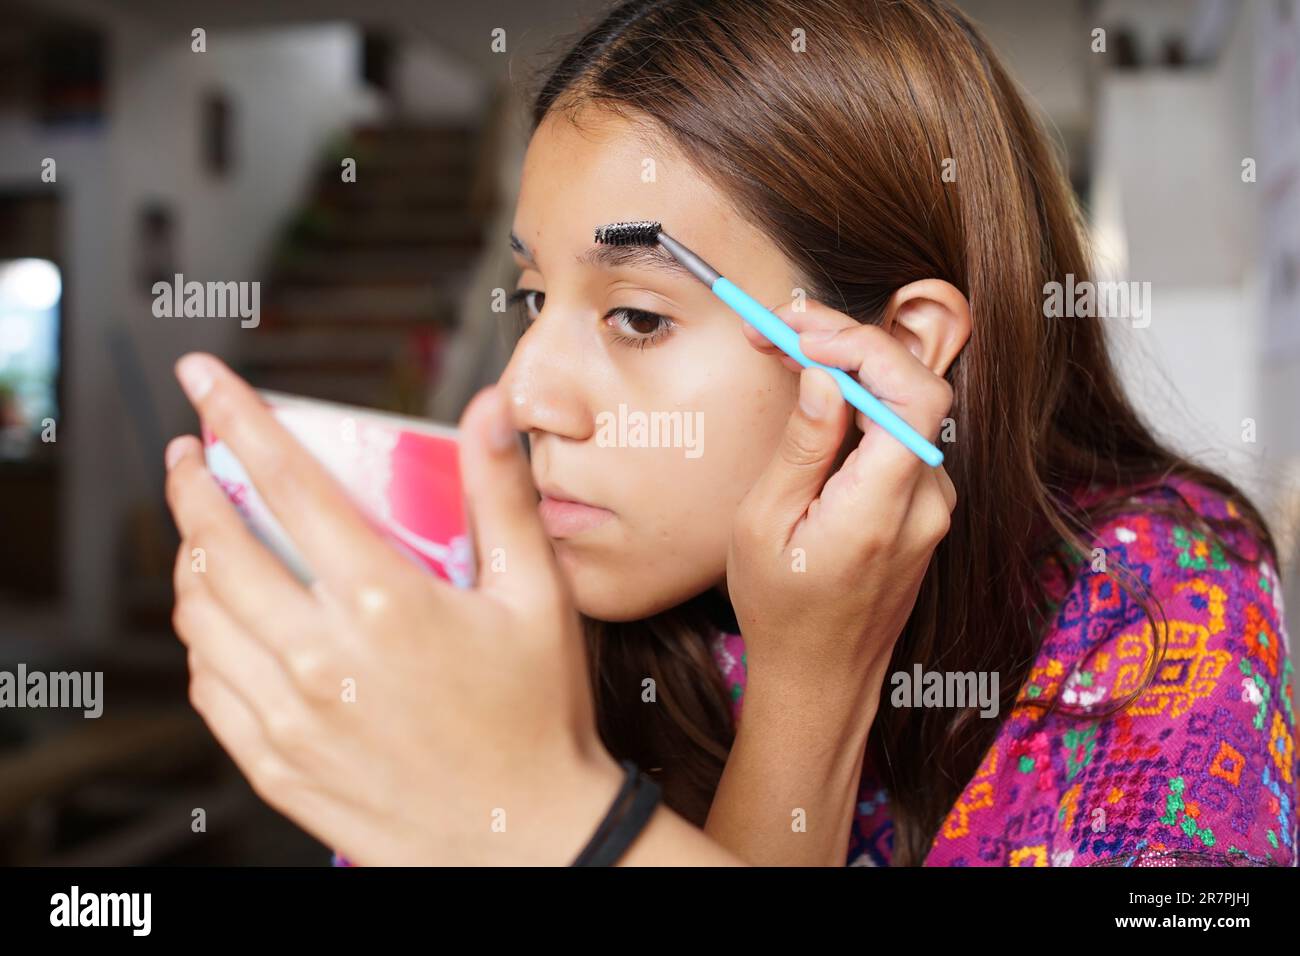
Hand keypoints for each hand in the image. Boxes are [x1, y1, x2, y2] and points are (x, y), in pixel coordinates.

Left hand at [163, 353, 621, 864]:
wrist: (522, 837)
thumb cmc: (536, 716)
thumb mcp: (537, 597)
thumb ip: (502, 496)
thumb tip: (489, 409)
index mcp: (384, 604)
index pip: (286, 486)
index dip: (236, 418)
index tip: (203, 380)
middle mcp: (321, 658)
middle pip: (217, 547)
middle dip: (189, 487)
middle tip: (187, 458)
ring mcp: (290, 717)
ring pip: (197, 618)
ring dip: (188, 561)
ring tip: (204, 537)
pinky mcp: (277, 763)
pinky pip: (208, 686)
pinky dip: (200, 639)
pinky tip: (221, 622)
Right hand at [726, 301, 956, 708]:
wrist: (821, 679)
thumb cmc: (781, 611)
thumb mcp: (764, 525)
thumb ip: (803, 445)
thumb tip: (824, 375)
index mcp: (884, 509)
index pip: (912, 395)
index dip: (863, 346)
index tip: (801, 332)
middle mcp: (926, 502)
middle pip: (912, 389)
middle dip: (849, 344)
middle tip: (781, 328)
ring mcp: (932, 506)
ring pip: (906, 407)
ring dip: (853, 371)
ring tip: (788, 351)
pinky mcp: (924, 508)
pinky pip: (901, 435)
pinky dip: (863, 404)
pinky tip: (819, 395)